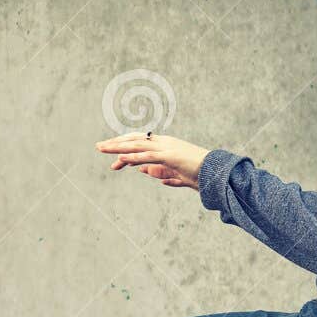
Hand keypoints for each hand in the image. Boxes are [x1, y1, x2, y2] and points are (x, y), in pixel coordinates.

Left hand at [94, 131, 208, 189]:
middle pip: (135, 140)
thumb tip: (144, 172)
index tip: (112, 154)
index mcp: (166, 146)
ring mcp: (167, 148)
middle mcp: (164, 143)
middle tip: (99, 146)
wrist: (216, 173)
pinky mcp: (170, 156)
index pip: (141, 143)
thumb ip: (161, 173)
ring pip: (137, 145)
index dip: (125, 146)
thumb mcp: (176, 175)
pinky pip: (148, 156)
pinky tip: (121, 158)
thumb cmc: (200, 174)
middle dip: (116, 143)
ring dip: (118, 147)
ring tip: (102, 148)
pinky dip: (133, 156)